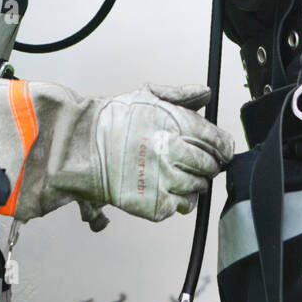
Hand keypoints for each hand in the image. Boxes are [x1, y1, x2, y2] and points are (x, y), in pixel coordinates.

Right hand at [0, 78, 234, 222]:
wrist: (79, 146)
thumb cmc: (113, 119)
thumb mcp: (149, 96)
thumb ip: (182, 95)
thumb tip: (206, 94)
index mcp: (180, 126)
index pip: (220, 143)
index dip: (221, 148)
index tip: (217, 151)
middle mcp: (176, 153)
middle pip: (210, 167)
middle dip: (205, 166)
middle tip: (191, 163)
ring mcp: (165, 181)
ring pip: (198, 189)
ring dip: (191, 184)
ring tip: (172, 176)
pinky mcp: (153, 204)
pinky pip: (179, 207)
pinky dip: (175, 201)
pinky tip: (161, 189)